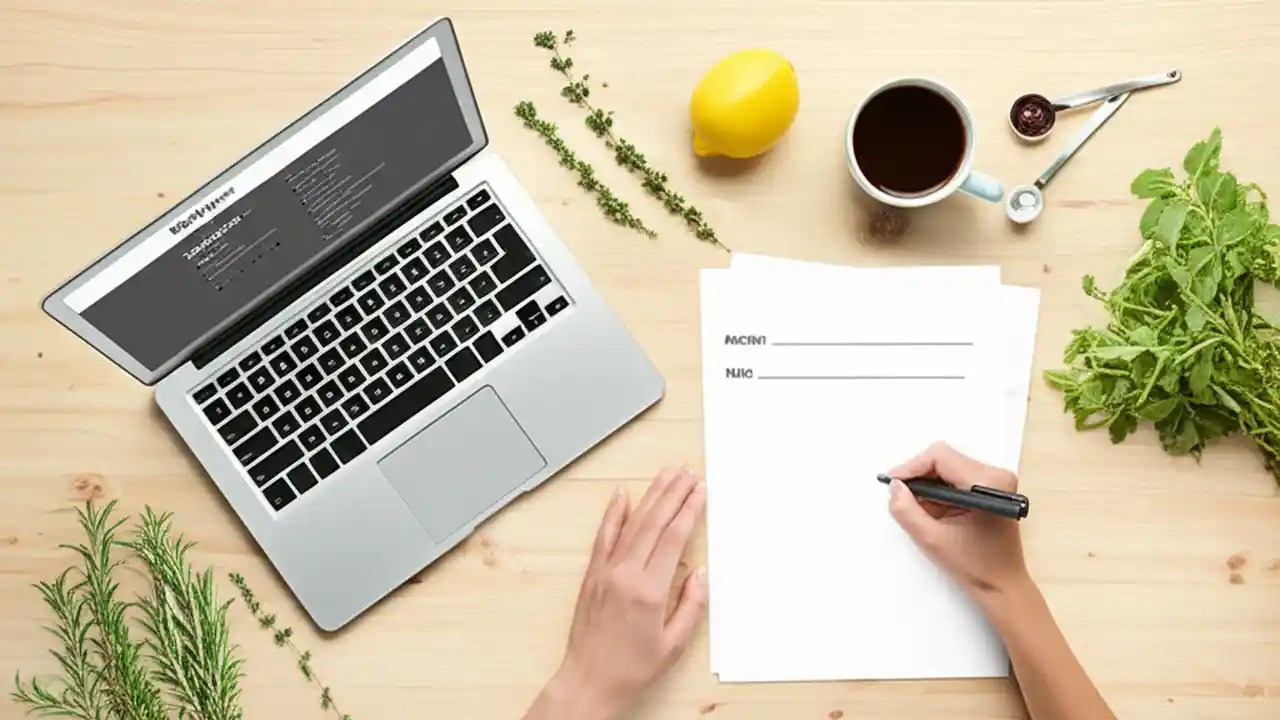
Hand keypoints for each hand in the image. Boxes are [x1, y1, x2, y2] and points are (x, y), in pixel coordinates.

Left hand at [525, 468, 707, 719]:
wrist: (588, 682)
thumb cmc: (631, 669)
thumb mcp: (674, 645)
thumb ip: (690, 606)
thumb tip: (699, 574)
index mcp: (648, 590)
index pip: (673, 537)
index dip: (689, 510)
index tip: (700, 491)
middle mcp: (625, 574)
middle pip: (654, 522)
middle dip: (674, 493)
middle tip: (688, 473)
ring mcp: (605, 571)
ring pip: (632, 523)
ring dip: (651, 496)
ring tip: (666, 475)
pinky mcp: (592, 575)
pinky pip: (604, 536)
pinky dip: (614, 514)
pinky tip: (622, 495)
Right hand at [886, 442, 1028, 599]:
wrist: (1002, 586)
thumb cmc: (974, 566)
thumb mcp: (932, 539)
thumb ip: (907, 510)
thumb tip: (894, 486)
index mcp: (987, 483)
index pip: (940, 457)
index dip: (911, 467)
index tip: (892, 485)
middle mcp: (996, 475)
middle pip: (944, 460)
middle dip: (919, 478)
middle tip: (902, 500)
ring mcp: (995, 481)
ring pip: (947, 468)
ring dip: (928, 487)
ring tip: (921, 512)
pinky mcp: (990, 489)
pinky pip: (955, 478)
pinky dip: (939, 492)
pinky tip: (935, 512)